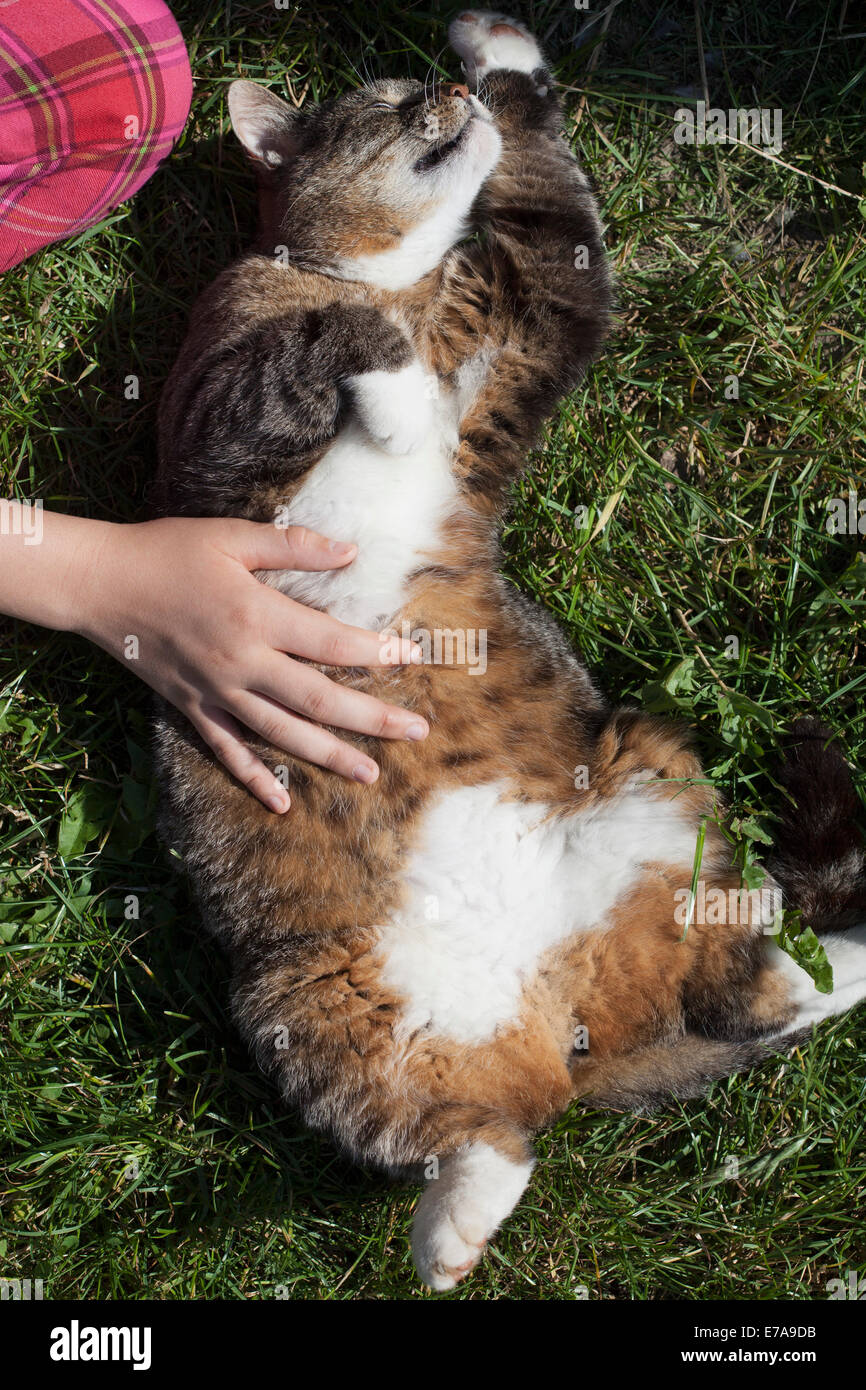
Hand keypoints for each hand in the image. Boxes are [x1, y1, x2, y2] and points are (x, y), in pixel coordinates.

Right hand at [72, 516, 427, 810]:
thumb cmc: (167, 552)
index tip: (414, 657)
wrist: (99, 584)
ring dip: (329, 756)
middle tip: (416, 731)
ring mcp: (216, 691)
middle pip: (319, 698)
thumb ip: (292, 547)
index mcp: (257, 615)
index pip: (332, 642)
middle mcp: (242, 662)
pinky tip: (281, 806)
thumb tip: (350, 552)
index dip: (378, 651)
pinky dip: (254, 780)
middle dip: (372, 718)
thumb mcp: (230, 536)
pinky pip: (228, 751)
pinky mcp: (192, 707)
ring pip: (283, 733)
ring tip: (370, 774)